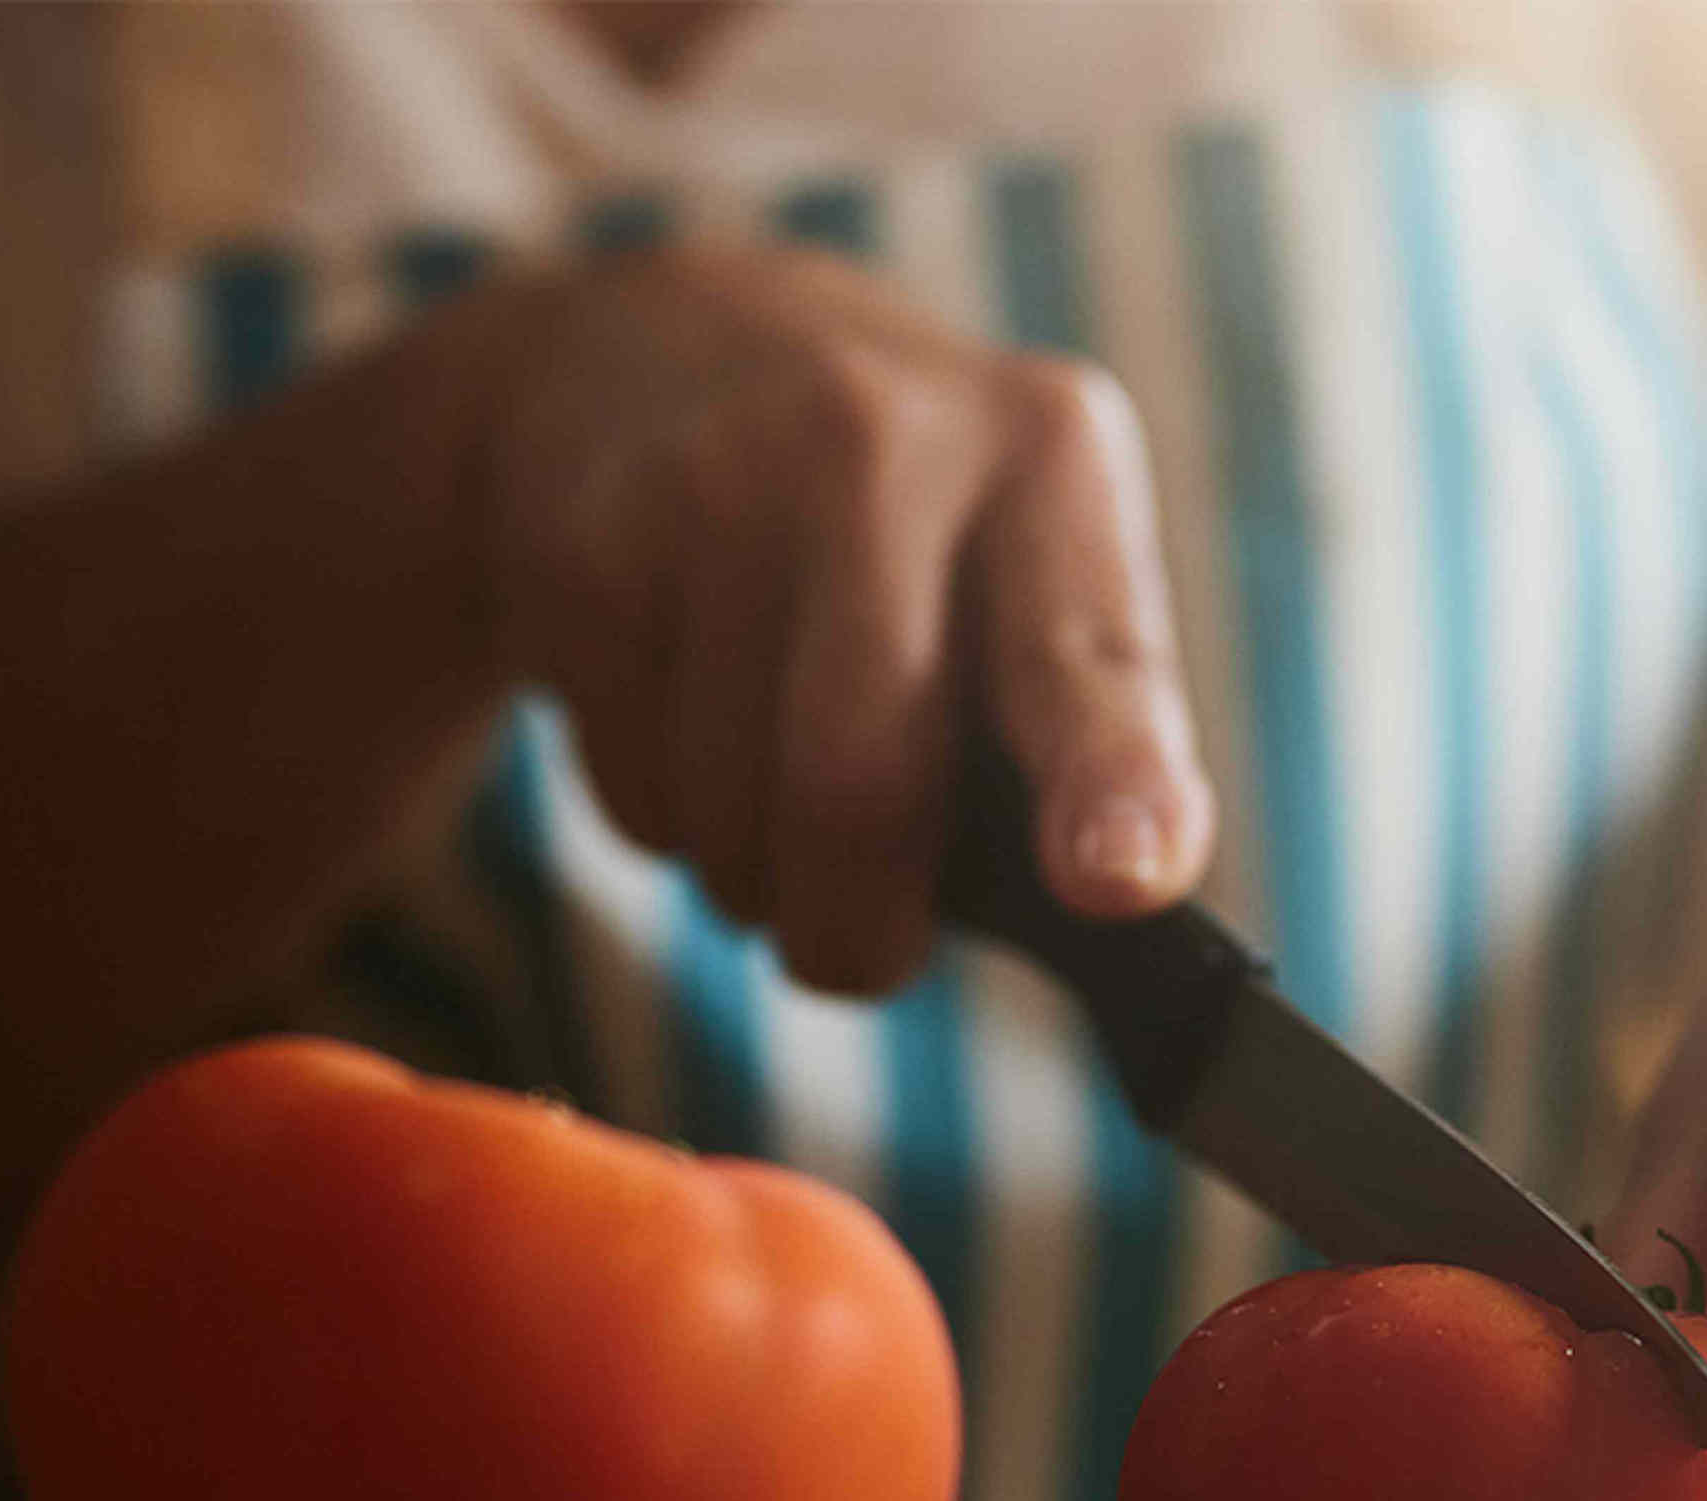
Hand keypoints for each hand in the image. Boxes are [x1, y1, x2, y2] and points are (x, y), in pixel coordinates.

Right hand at [476, 241, 1217, 991]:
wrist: (650, 346)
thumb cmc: (903, 532)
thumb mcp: (1029, 564)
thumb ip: (1086, 728)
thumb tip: (1117, 899)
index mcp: (1051, 456)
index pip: (1086, 654)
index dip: (1111, 777)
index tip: (1118, 879)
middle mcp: (887, 439)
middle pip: (859, 780)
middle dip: (854, 927)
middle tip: (856, 948)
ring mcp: (717, 473)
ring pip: (728, 812)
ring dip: (751, 871)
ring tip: (766, 780)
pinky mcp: (589, 535)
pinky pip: (631, 788)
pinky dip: (662, 814)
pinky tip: (684, 715)